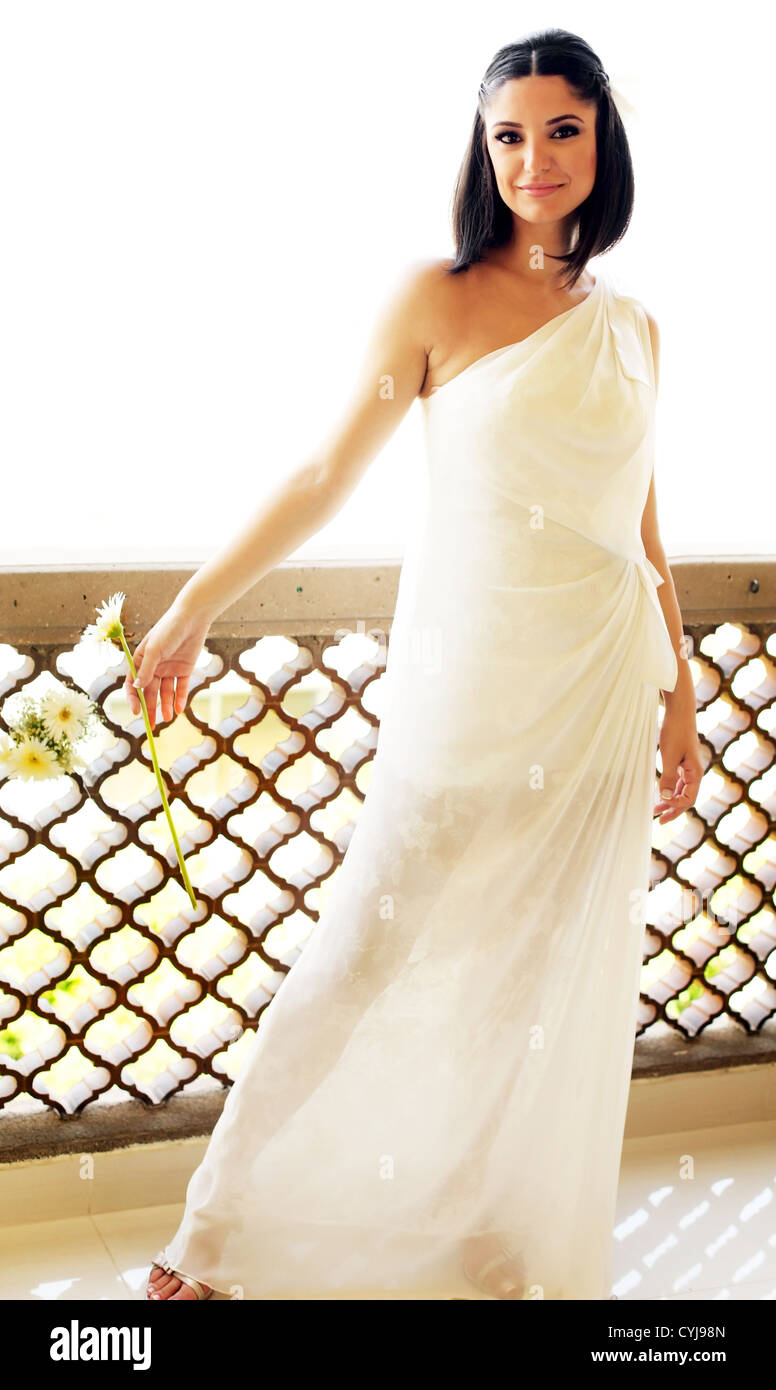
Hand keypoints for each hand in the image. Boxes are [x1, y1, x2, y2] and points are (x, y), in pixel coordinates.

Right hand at [123, 602, 212, 730]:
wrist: (192, 618)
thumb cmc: (169, 629)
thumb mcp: (155, 650)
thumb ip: (146, 670)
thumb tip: (136, 688)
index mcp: (141, 661)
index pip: (133, 684)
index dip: (133, 699)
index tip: (137, 712)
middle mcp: (154, 667)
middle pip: (150, 692)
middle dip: (150, 708)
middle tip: (152, 725)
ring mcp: (169, 669)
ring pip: (166, 692)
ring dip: (166, 706)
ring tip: (167, 718)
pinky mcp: (185, 670)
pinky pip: (181, 688)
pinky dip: (179, 698)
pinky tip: (178, 709)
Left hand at [653, 706, 703, 823]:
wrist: (679, 712)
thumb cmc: (675, 731)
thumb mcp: (669, 756)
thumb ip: (668, 778)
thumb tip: (665, 797)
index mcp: (695, 773)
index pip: (688, 799)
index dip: (675, 806)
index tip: (659, 804)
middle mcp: (695, 773)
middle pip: (687, 798)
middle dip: (674, 811)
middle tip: (660, 822)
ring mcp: (689, 768)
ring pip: (682, 791)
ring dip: (670, 801)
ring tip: (656, 810)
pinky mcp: (683, 762)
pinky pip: (679, 782)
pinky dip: (671, 790)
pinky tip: (661, 792)